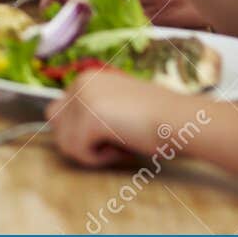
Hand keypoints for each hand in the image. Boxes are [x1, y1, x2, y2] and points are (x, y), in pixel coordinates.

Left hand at [46, 71, 189, 167]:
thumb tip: (65, 134)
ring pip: (65, 142)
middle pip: (55, 126)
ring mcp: (83, 99)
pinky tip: (122, 148)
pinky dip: (100, 159)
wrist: (182, 121)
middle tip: (113, 142)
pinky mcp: (89, 119)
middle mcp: (79, 82)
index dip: (81, 131)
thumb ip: (92, 111)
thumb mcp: (117, 105)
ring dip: (92, 152)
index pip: (59, 112)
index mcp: (86, 77)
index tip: (110, 133)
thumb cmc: (158, 119)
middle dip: (80, 141)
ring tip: (120, 143)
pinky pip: (79, 152)